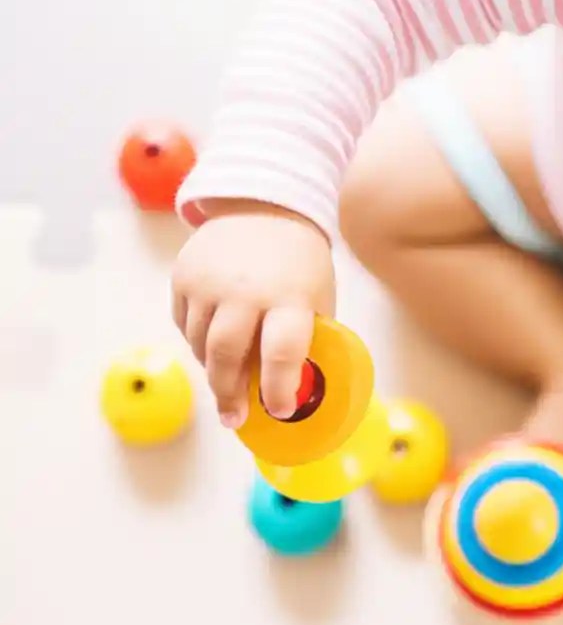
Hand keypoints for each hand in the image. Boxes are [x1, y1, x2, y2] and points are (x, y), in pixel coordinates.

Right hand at [171, 198, 334, 428]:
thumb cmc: (299, 264)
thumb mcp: (317, 297)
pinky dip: (199, 342)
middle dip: (228, 393)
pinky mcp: (184, 276)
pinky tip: (216, 341)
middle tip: (234, 418)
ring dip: (213, 369)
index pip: (282, 352)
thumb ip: (306, 339)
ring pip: (201, 345)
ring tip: (228, 378)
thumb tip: (296, 390)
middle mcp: (245, 290)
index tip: (278, 410)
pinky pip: (186, 325)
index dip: (280, 388)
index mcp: (290, 297)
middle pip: (226, 355)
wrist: (265, 206)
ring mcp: (209, 282)